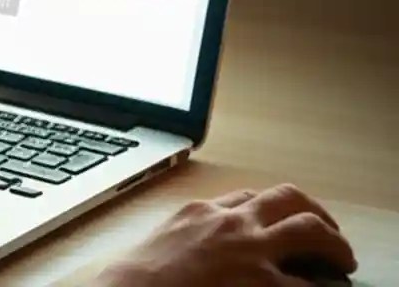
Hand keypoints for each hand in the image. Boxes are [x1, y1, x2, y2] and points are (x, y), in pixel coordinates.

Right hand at [94, 184, 355, 285]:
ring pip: (309, 227)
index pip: (247, 197)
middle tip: (325, 231)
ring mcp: (249, 249)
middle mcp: (229, 222)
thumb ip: (188, 235)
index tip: (277, 220)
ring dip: (334, 242)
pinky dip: (322, 286)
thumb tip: (200, 250)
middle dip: (314, 212)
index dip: (270, 208)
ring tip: (342, 258)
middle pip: (286, 198)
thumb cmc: (133, 277)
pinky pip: (306, 282)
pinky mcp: (263, 281)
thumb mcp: (162, 240)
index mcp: (200, 211)